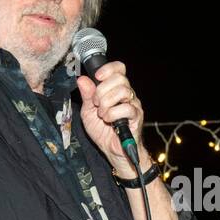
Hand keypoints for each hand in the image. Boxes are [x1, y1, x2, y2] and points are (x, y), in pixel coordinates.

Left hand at [76, 60, 148, 177]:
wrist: (112, 151)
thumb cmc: (103, 131)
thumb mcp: (88, 112)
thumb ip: (86, 96)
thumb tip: (82, 79)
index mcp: (115, 89)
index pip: (119, 68)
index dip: (108, 69)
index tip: (97, 77)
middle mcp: (127, 94)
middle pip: (119, 78)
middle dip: (102, 90)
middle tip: (96, 104)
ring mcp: (133, 105)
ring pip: (123, 91)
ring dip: (107, 103)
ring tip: (102, 114)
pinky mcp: (136, 117)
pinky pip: (126, 108)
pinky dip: (112, 114)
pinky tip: (109, 120)